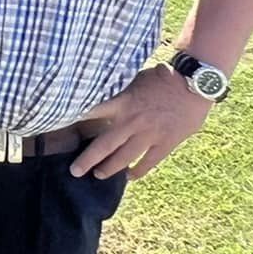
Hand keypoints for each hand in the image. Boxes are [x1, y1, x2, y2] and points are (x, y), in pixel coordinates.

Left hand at [70, 65, 211, 180]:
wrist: (194, 83)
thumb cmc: (164, 77)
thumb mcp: (134, 79)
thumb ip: (119, 92)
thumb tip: (99, 93)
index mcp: (122, 102)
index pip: (92, 113)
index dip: (75, 122)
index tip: (58, 131)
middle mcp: (132, 121)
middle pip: (104, 145)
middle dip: (88, 160)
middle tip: (75, 171)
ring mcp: (149, 134)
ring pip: (124, 158)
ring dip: (109, 169)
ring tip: (98, 175)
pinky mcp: (166, 142)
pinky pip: (149, 162)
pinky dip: (138, 171)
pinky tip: (130, 177)